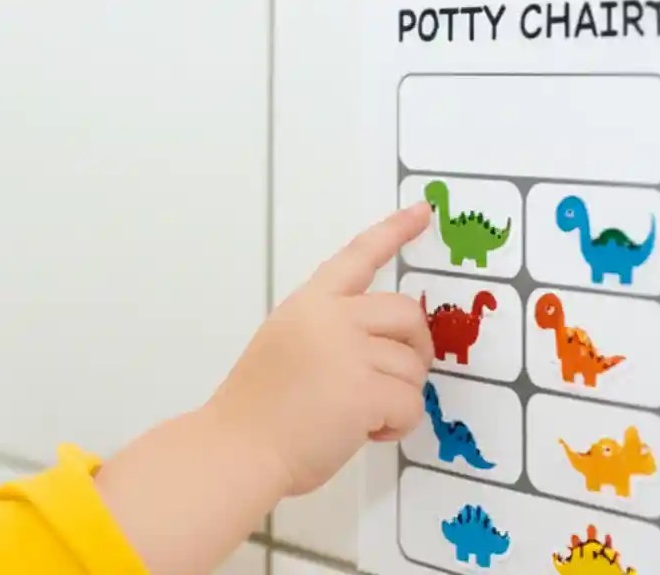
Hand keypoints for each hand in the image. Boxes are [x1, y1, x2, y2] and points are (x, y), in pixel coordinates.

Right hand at [204, 201, 433, 496]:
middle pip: (406, 314)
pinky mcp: (364, 390)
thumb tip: (383, 350)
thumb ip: (329, 334)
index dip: (394, 231)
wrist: (237, 448)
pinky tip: (366, 433)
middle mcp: (331, 318)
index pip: (358, 256)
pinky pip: (410, 404)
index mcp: (309, 304)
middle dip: (416, 349)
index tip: (422, 211)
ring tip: (361, 418)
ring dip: (398, 398)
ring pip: (411, 368)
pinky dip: (397, 425)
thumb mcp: (285, 346)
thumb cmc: (257, 410)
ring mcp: (348, 352)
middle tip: (398, 380)